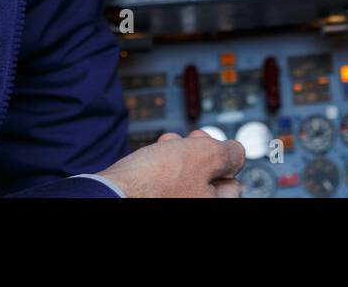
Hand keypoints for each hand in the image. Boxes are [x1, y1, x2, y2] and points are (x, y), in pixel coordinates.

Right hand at [98, 130, 245, 196]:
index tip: (217, 145)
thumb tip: (238, 154)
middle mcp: (192, 209)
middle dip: (201, 152)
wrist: (109, 193)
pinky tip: (158, 151)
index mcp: (211, 206)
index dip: (226, 159)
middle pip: (207, 180)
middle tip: (194, 138)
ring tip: (171, 142)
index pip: (233, 186)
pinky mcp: (150, 201)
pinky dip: (163, 165)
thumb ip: (229, 153)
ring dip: (181, 154)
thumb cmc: (155, 181)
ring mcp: (170, 206)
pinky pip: (164, 183)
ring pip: (184, 178)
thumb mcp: (205, 156)